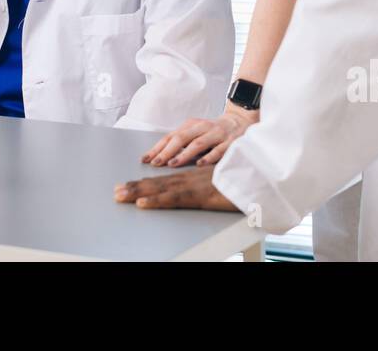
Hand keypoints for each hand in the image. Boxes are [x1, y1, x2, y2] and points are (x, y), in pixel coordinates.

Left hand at [115, 167, 238, 211]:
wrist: (261, 173)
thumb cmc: (243, 178)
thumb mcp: (221, 182)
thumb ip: (207, 184)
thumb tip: (197, 189)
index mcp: (194, 177)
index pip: (164, 180)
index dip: (145, 183)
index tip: (127, 186)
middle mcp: (191, 178)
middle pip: (158, 182)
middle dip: (136, 187)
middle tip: (116, 192)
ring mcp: (195, 185)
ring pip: (161, 189)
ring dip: (139, 192)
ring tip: (122, 195)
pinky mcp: (202, 195)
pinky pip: (175, 199)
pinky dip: (157, 201)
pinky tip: (144, 204)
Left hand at [141, 104, 258, 167]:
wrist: (241, 121)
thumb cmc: (213, 131)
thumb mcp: (196, 132)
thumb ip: (182, 142)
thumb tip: (160, 156)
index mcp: (191, 125)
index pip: (171, 136)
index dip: (157, 148)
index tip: (145, 159)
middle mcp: (202, 127)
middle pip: (181, 138)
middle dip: (167, 151)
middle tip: (156, 163)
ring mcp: (217, 134)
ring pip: (198, 143)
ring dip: (184, 154)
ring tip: (173, 163)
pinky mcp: (230, 142)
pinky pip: (219, 150)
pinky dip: (209, 157)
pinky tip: (200, 164)